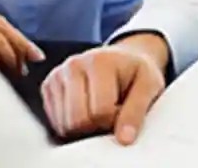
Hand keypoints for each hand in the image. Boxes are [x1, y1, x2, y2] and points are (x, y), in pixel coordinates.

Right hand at [40, 33, 168, 143]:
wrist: (123, 58)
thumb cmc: (136, 73)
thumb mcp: (149, 86)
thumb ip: (136, 111)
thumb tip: (124, 139)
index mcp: (99, 62)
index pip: (100, 112)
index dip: (115, 120)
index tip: (123, 109)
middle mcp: (73, 65)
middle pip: (77, 120)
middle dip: (97, 126)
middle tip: (111, 113)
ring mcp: (57, 75)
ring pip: (64, 124)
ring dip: (84, 127)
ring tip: (99, 110)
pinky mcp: (48, 86)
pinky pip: (55, 122)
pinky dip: (71, 124)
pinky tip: (85, 110)